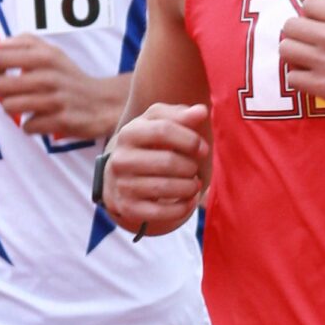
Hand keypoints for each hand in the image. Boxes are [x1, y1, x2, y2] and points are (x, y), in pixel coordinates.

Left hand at [0, 33, 114, 141]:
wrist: (102, 102)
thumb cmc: (69, 77)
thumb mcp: (53, 53)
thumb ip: (27, 43)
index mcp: (45, 56)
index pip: (1, 56)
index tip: (3, 73)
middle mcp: (49, 76)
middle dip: (2, 91)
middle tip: (12, 92)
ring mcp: (54, 100)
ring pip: (9, 106)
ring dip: (14, 109)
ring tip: (25, 105)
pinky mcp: (60, 121)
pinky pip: (27, 126)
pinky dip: (32, 125)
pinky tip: (42, 118)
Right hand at [104, 103, 210, 236]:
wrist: (122, 174)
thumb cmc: (148, 142)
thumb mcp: (160, 123)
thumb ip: (181, 115)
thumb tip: (201, 111)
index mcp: (129, 133)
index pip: (163, 130)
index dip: (189, 139)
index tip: (203, 149)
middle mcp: (121, 159)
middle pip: (167, 161)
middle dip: (190, 166)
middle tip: (195, 168)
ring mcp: (122, 185)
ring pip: (165, 188)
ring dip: (189, 187)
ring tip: (194, 183)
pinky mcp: (128, 208)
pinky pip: (161, 213)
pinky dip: (182, 208)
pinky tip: (189, 199)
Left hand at [280, 0, 324, 120]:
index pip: (309, 3)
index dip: (314, 12)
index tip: (321, 21)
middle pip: (291, 25)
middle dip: (299, 31)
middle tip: (312, 39)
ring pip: (286, 50)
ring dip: (295, 52)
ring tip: (308, 56)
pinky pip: (292, 78)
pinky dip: (300, 77)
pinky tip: (313, 75)